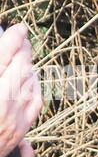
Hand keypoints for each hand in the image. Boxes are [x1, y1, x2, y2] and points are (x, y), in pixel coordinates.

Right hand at [0, 23, 41, 156]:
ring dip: (28, 65)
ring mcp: (13, 118)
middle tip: (22, 39)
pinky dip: (34, 85)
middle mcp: (1, 103)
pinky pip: (35, 99)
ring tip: (24, 56)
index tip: (19, 28)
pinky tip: (30, 78)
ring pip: (30, 81)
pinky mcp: (20, 129)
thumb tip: (3, 45)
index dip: (13, 38)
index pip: (3, 57)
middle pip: (20, 66)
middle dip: (23, 49)